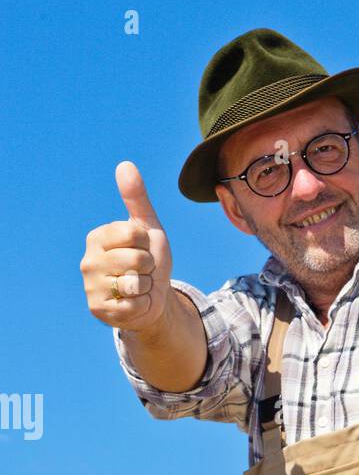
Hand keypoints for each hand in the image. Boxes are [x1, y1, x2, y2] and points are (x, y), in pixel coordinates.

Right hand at [80, 161, 172, 330]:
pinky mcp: (98, 310)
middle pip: (136, 259)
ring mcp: (91, 287)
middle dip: (149, 267)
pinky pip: (133, 305)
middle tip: (142, 272)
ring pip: (134, 283)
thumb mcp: (148, 228)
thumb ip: (136, 199)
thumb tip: (125, 165)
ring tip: (137, 287)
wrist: (154, 299)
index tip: (142, 249)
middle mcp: (88, 261)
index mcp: (97, 237)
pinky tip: (133, 303)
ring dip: (145, 287)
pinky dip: (142, 305)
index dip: (147, 244)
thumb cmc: (149, 261)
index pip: (134, 234)